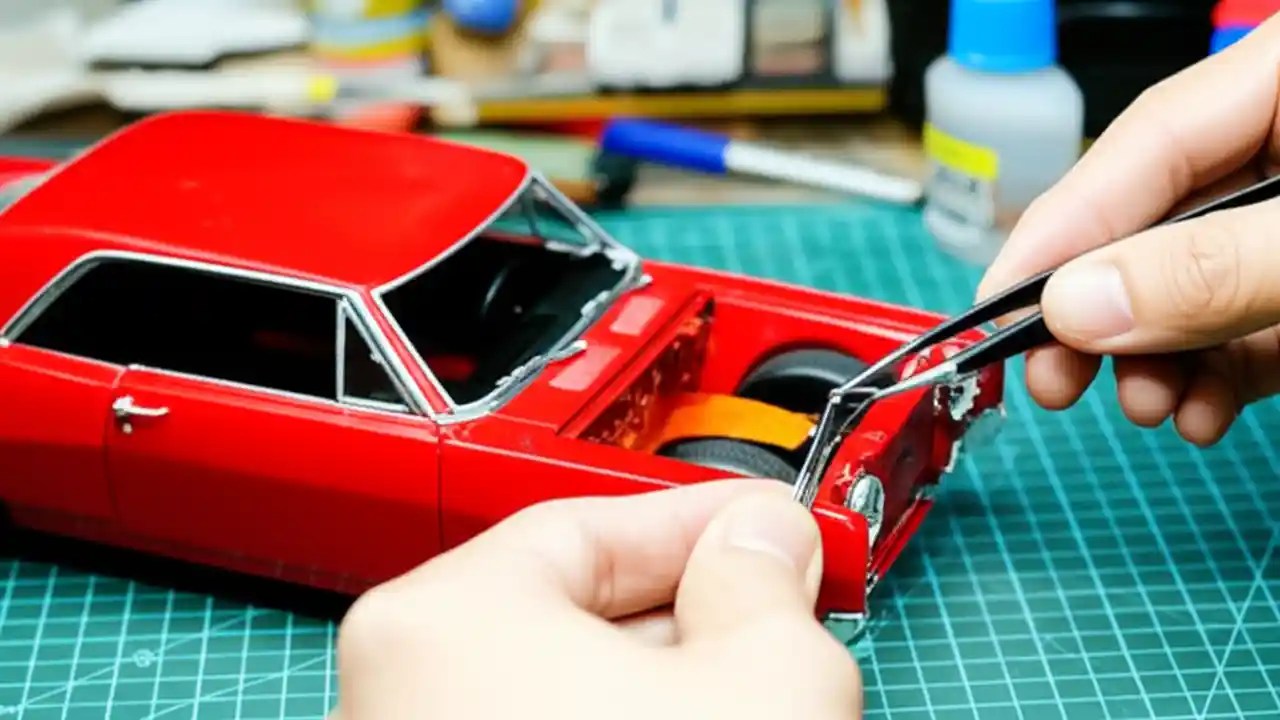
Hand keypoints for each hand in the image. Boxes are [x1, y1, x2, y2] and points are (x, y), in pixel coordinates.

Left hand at [327, 480, 863, 719]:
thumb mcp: (763, 681)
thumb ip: (767, 580)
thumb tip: (765, 535)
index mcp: (443, 620)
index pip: (591, 520)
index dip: (706, 519)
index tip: (777, 527)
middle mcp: (394, 687)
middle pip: (569, 609)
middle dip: (693, 612)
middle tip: (784, 615)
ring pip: (556, 687)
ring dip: (664, 684)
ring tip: (752, 700)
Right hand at [977, 15, 1279, 446]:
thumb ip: (1215, 269)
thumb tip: (1080, 306)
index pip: (1142, 142)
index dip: (1061, 229)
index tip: (994, 307)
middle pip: (1156, 216)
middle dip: (1103, 311)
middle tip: (1052, 379)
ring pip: (1194, 277)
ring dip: (1156, 357)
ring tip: (1148, 405)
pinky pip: (1247, 316)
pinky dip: (1216, 373)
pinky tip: (1199, 410)